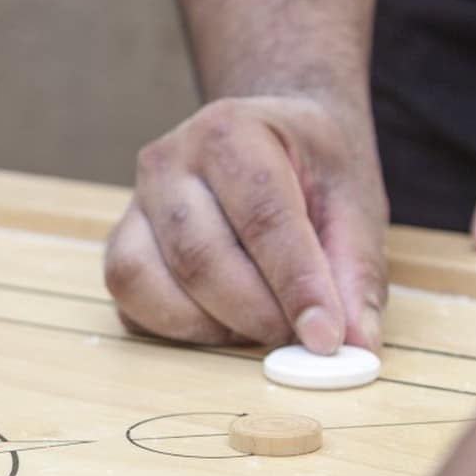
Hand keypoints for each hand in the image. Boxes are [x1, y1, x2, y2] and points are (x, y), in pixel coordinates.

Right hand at [104, 96, 388, 354]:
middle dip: (256, 314)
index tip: (324, 338)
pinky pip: (132, 300)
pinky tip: (220, 321)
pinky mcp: (120, 244)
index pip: (263, 217)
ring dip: (214, 325)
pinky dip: (177, 327)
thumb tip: (356, 345)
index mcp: (231, 130)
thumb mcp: (352, 202)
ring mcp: (134, 204)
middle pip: (202, 258)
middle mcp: (169, 160)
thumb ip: (355, 272)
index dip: (296, 285)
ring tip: (261, 323)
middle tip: (297, 336)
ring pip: (154, 283)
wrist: (267, 138)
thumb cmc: (309, 169)